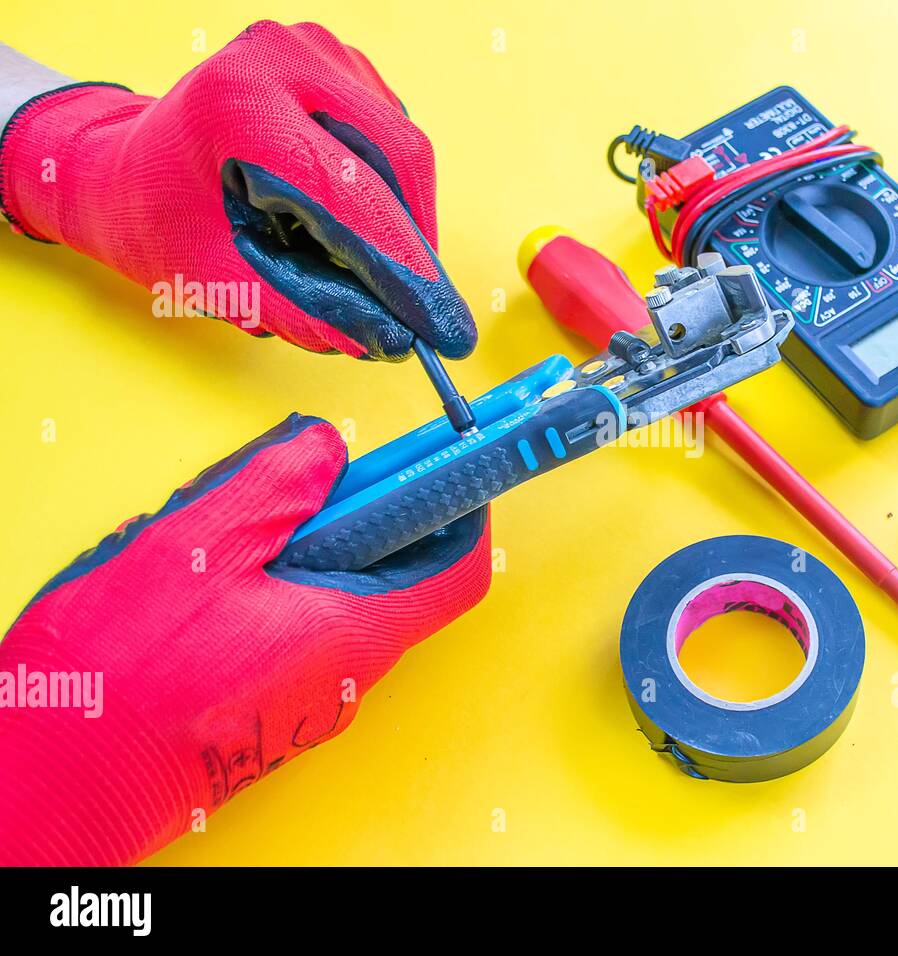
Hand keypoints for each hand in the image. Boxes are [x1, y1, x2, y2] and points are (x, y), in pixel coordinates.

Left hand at [0, 20, 472, 359]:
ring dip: (398, 222)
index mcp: (242, 102)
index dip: (406, 272)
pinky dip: (387, 195)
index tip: (445, 332)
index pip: (353, 195)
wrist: (127, 170)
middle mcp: (287, 59)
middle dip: (413, 248)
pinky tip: (341, 217)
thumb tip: (396, 340)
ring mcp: (319, 53)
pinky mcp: (342, 66)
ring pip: (404, 155)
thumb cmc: (163, 222)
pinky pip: (394, 142)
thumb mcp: (226, 284)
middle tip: (419, 311)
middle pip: (398, 163)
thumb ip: (313, 314)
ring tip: (349, 257)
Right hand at [0, 415, 490, 864]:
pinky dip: (276, 591)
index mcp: (354, 632)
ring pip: (339, 602)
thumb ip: (276, 486)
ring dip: (305, 552)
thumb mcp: (200, 545)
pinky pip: (299, 633)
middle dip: (362, 518)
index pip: (456, 571)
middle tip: (306, 484)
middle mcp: (349, 676)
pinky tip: (210, 579)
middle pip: (397, 580)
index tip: (439, 466)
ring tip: (229, 532)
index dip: (461, 509)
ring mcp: (311, 698)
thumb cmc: (127, 672)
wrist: (66, 779)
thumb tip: (326, 448)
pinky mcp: (271, 709)